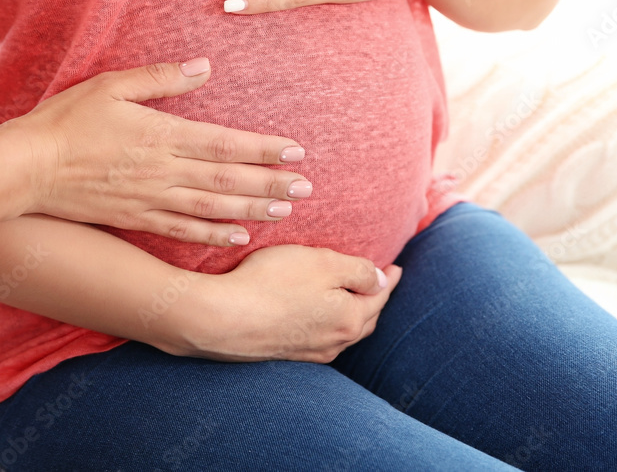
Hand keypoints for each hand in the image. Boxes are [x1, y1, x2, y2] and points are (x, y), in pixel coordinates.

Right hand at [7, 58, 310, 245]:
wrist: (26, 169)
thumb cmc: (66, 121)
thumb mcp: (111, 85)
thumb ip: (160, 77)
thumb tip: (203, 66)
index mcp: (162, 134)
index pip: (225, 142)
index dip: (263, 149)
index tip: (294, 152)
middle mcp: (164, 170)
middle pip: (228, 178)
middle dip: (270, 183)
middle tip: (306, 188)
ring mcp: (151, 198)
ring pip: (213, 206)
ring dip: (251, 209)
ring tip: (285, 211)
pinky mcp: (136, 218)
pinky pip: (183, 230)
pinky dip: (213, 234)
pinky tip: (238, 236)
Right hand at [171, 244, 401, 362]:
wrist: (221, 318)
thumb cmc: (272, 283)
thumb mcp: (322, 263)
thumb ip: (357, 270)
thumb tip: (381, 280)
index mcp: (350, 320)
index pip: (379, 296)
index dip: (388, 279)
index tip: (395, 266)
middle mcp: (333, 342)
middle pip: (364, 319)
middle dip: (374, 300)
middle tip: (379, 282)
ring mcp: (308, 352)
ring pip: (341, 332)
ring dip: (351, 314)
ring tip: (351, 298)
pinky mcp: (284, 353)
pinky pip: (318, 338)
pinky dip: (327, 323)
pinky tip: (316, 316)